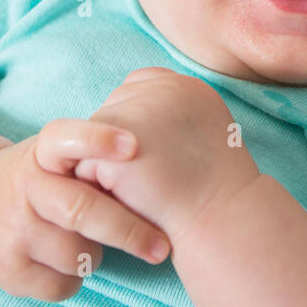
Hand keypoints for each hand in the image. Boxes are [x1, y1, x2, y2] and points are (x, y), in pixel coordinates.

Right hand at [0, 119, 171, 302]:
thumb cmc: (38, 178)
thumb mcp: (54, 155)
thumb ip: (92, 159)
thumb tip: (156, 166)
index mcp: (42, 153)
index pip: (66, 138)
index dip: (98, 140)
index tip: (133, 145)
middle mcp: (25, 187)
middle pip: (83, 210)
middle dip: (128, 230)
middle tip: (161, 246)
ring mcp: (13, 229)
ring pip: (79, 256)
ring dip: (95, 255)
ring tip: (83, 240)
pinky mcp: (7, 268)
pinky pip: (64, 285)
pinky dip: (75, 279)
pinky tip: (62, 261)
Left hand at [62, 67, 259, 242]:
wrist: (222, 221)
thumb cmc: (211, 191)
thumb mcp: (201, 136)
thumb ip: (166, 115)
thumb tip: (114, 123)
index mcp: (186, 86)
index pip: (135, 90)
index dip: (137, 129)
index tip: (161, 158)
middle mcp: (162, 89)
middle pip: (110, 112)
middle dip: (118, 147)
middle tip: (157, 176)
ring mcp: (138, 111)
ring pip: (92, 140)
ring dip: (107, 167)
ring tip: (145, 187)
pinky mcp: (114, 142)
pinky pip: (84, 167)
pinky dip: (100, 189)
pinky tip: (131, 199)